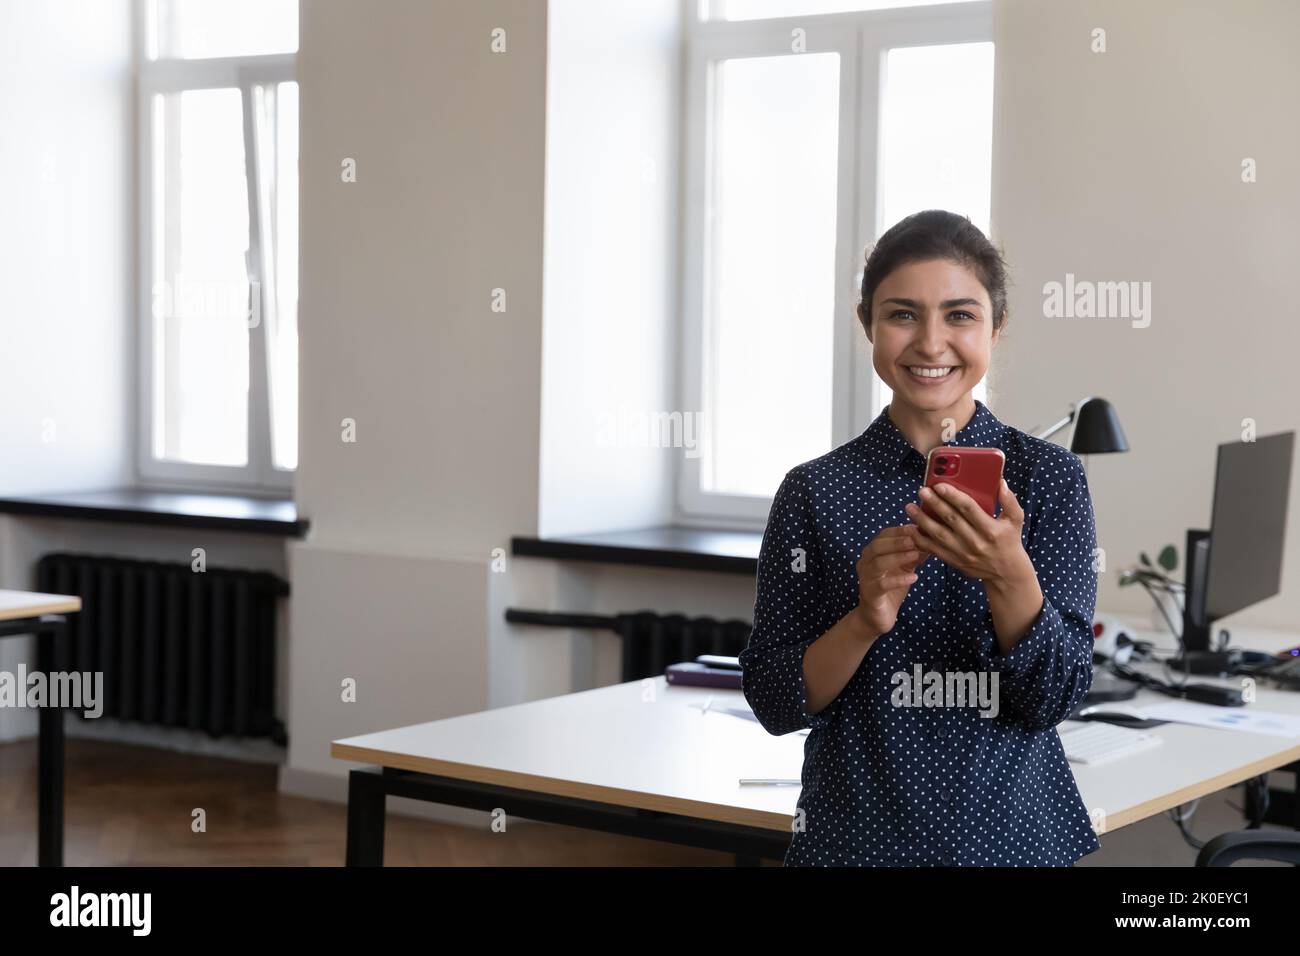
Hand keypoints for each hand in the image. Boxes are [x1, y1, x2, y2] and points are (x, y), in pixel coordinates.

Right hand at [853, 526, 923, 638]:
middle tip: (915, 538)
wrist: (876, 617)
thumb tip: (931, 538)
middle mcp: (865, 563)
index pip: (883, 535)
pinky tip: (913, 577)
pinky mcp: (870, 594)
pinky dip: (898, 580)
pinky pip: (882, 584)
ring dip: (897, 557)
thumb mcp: (905, 568)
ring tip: (915, 554)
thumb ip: (914, 554)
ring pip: (878, 564)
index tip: (916, 526)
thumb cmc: (891, 588)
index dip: (898, 530)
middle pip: (877, 546)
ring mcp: (866, 579)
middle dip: (896, 541)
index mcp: (872, 553)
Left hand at [903, 478, 1034, 589]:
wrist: (1006, 572)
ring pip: (938, 535)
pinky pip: (934, 550)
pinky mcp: (954, 561)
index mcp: (991, 529)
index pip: (969, 509)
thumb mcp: (1015, 520)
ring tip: (910, 507)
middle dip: (934, 504)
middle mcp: (976, 542)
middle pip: (951, 519)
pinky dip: (920, 540)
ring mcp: (963, 553)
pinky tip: (910, 528)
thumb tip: (1000, 482)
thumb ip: (1009, 501)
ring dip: (921, 520)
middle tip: (921, 491)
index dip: (953, 496)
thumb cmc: (1009, 540)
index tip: (939, 485)